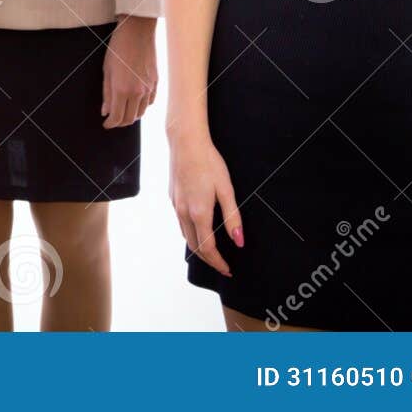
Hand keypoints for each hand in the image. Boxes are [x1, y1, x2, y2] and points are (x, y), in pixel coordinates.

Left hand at [101, 14, 158, 128]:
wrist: (137, 32)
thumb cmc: (118, 49)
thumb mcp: (106, 71)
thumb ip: (106, 93)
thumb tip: (105, 111)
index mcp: (121, 90)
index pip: (117, 117)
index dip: (110, 124)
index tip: (105, 124)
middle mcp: (137, 92)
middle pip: (130, 119)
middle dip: (120, 122)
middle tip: (112, 119)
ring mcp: (148, 88)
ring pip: (141, 113)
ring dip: (131, 115)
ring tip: (123, 111)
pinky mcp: (156, 83)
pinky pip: (150, 102)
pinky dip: (142, 106)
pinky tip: (135, 102)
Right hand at [169, 129, 242, 277]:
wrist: (185, 142)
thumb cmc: (208, 162)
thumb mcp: (226, 189)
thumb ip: (232, 217)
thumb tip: (238, 241)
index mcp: (199, 213)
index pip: (208, 248)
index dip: (218, 263)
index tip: (228, 269)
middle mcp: (184, 212)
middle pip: (194, 247)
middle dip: (208, 260)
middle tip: (222, 266)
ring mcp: (176, 205)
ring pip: (185, 235)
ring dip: (198, 248)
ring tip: (212, 252)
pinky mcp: (173, 197)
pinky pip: (180, 223)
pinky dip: (190, 233)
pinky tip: (199, 229)